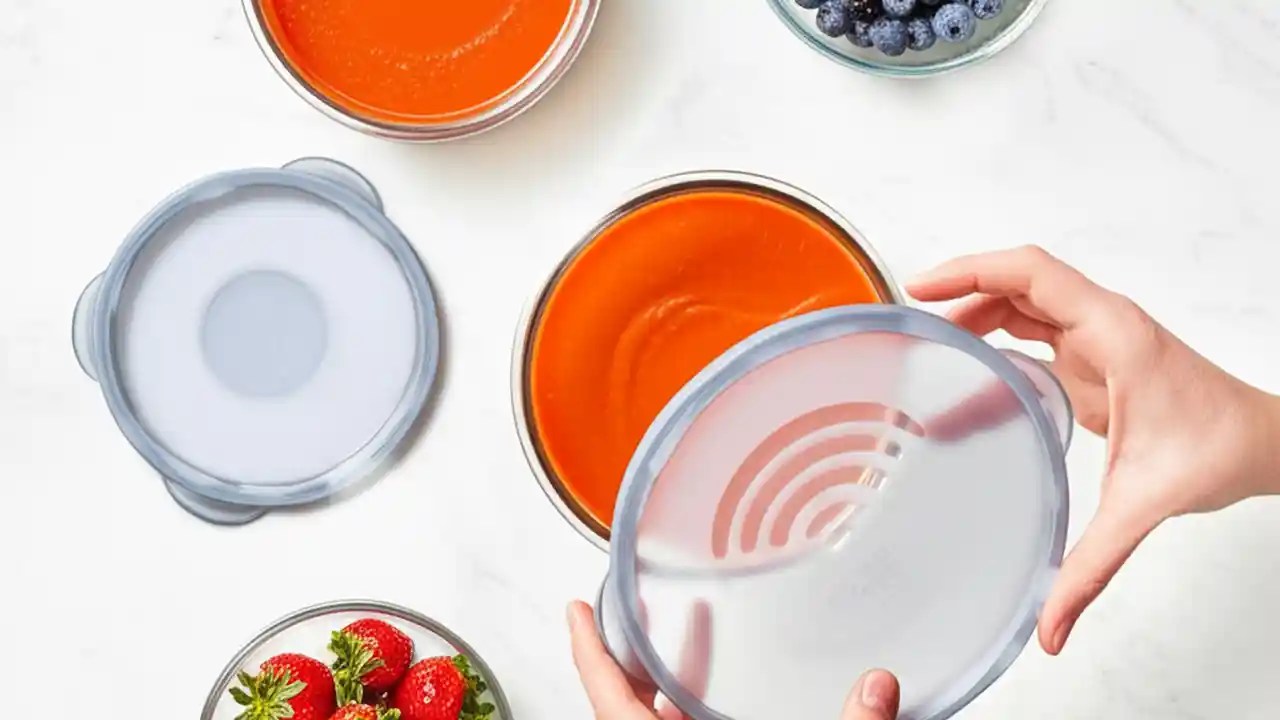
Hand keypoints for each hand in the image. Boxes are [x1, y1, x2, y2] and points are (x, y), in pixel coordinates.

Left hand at [567, 601, 900, 718]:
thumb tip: (879, 687)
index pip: (604, 689)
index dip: (585, 646)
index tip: (574, 608)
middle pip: (629, 696)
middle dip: (638, 645)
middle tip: (645, 598)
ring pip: (662, 715)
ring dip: (674, 673)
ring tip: (694, 628)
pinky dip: (699, 703)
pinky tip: (730, 687)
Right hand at [908, 246, 1279, 653]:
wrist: (1263, 446)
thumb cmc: (1220, 449)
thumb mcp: (1143, 505)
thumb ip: (1090, 567)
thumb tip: (1048, 625)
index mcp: (1112, 334)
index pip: (1032, 275)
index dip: (970, 270)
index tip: (922, 288)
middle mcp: (1102, 326)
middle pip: (1017, 284)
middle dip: (960, 292)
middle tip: (912, 318)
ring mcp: (1098, 341)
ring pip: (1023, 306)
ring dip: (976, 316)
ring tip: (932, 345)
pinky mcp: (1095, 362)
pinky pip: (1034, 340)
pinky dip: (997, 345)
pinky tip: (971, 381)